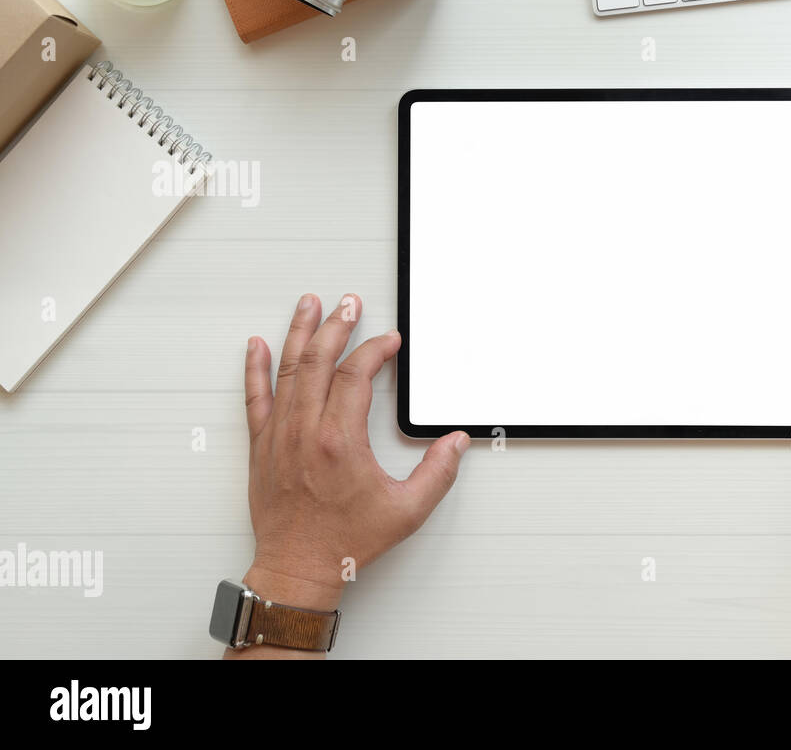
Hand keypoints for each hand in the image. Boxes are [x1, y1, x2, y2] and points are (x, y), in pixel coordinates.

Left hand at [240, 293, 468, 615]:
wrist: (298, 567)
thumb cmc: (345, 542)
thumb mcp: (407, 511)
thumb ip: (438, 474)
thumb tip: (455, 444)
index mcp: (339, 441)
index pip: (355, 376)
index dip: (375, 350)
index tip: (389, 342)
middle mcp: (304, 432)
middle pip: (318, 361)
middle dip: (337, 326)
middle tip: (350, 303)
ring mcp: (279, 437)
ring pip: (287, 370)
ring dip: (299, 332)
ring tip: (309, 305)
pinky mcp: (262, 447)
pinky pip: (255, 398)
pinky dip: (255, 368)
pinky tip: (257, 346)